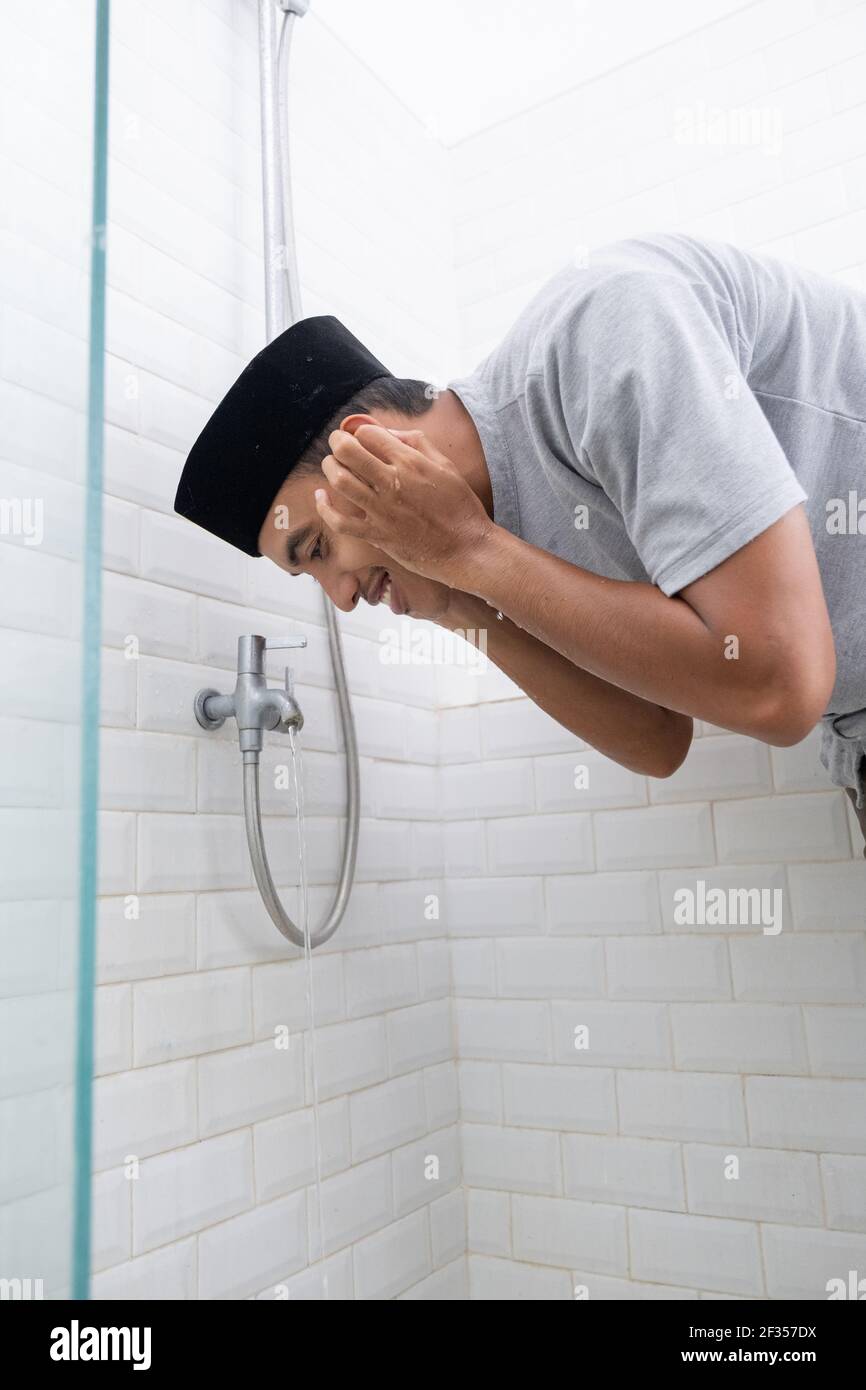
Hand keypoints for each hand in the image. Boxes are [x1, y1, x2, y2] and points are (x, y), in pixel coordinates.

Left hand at [314, 423, 493, 586]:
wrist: (467, 548)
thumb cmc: (459, 506)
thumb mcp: (445, 464)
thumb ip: (416, 443)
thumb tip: (388, 432)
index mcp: (410, 462)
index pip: (368, 433)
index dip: (359, 431)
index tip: (360, 436)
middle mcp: (393, 482)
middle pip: (348, 451)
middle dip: (337, 441)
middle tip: (338, 443)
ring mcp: (382, 510)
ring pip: (340, 480)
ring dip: (330, 467)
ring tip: (332, 464)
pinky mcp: (377, 535)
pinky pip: (340, 521)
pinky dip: (325, 508)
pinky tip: (321, 497)